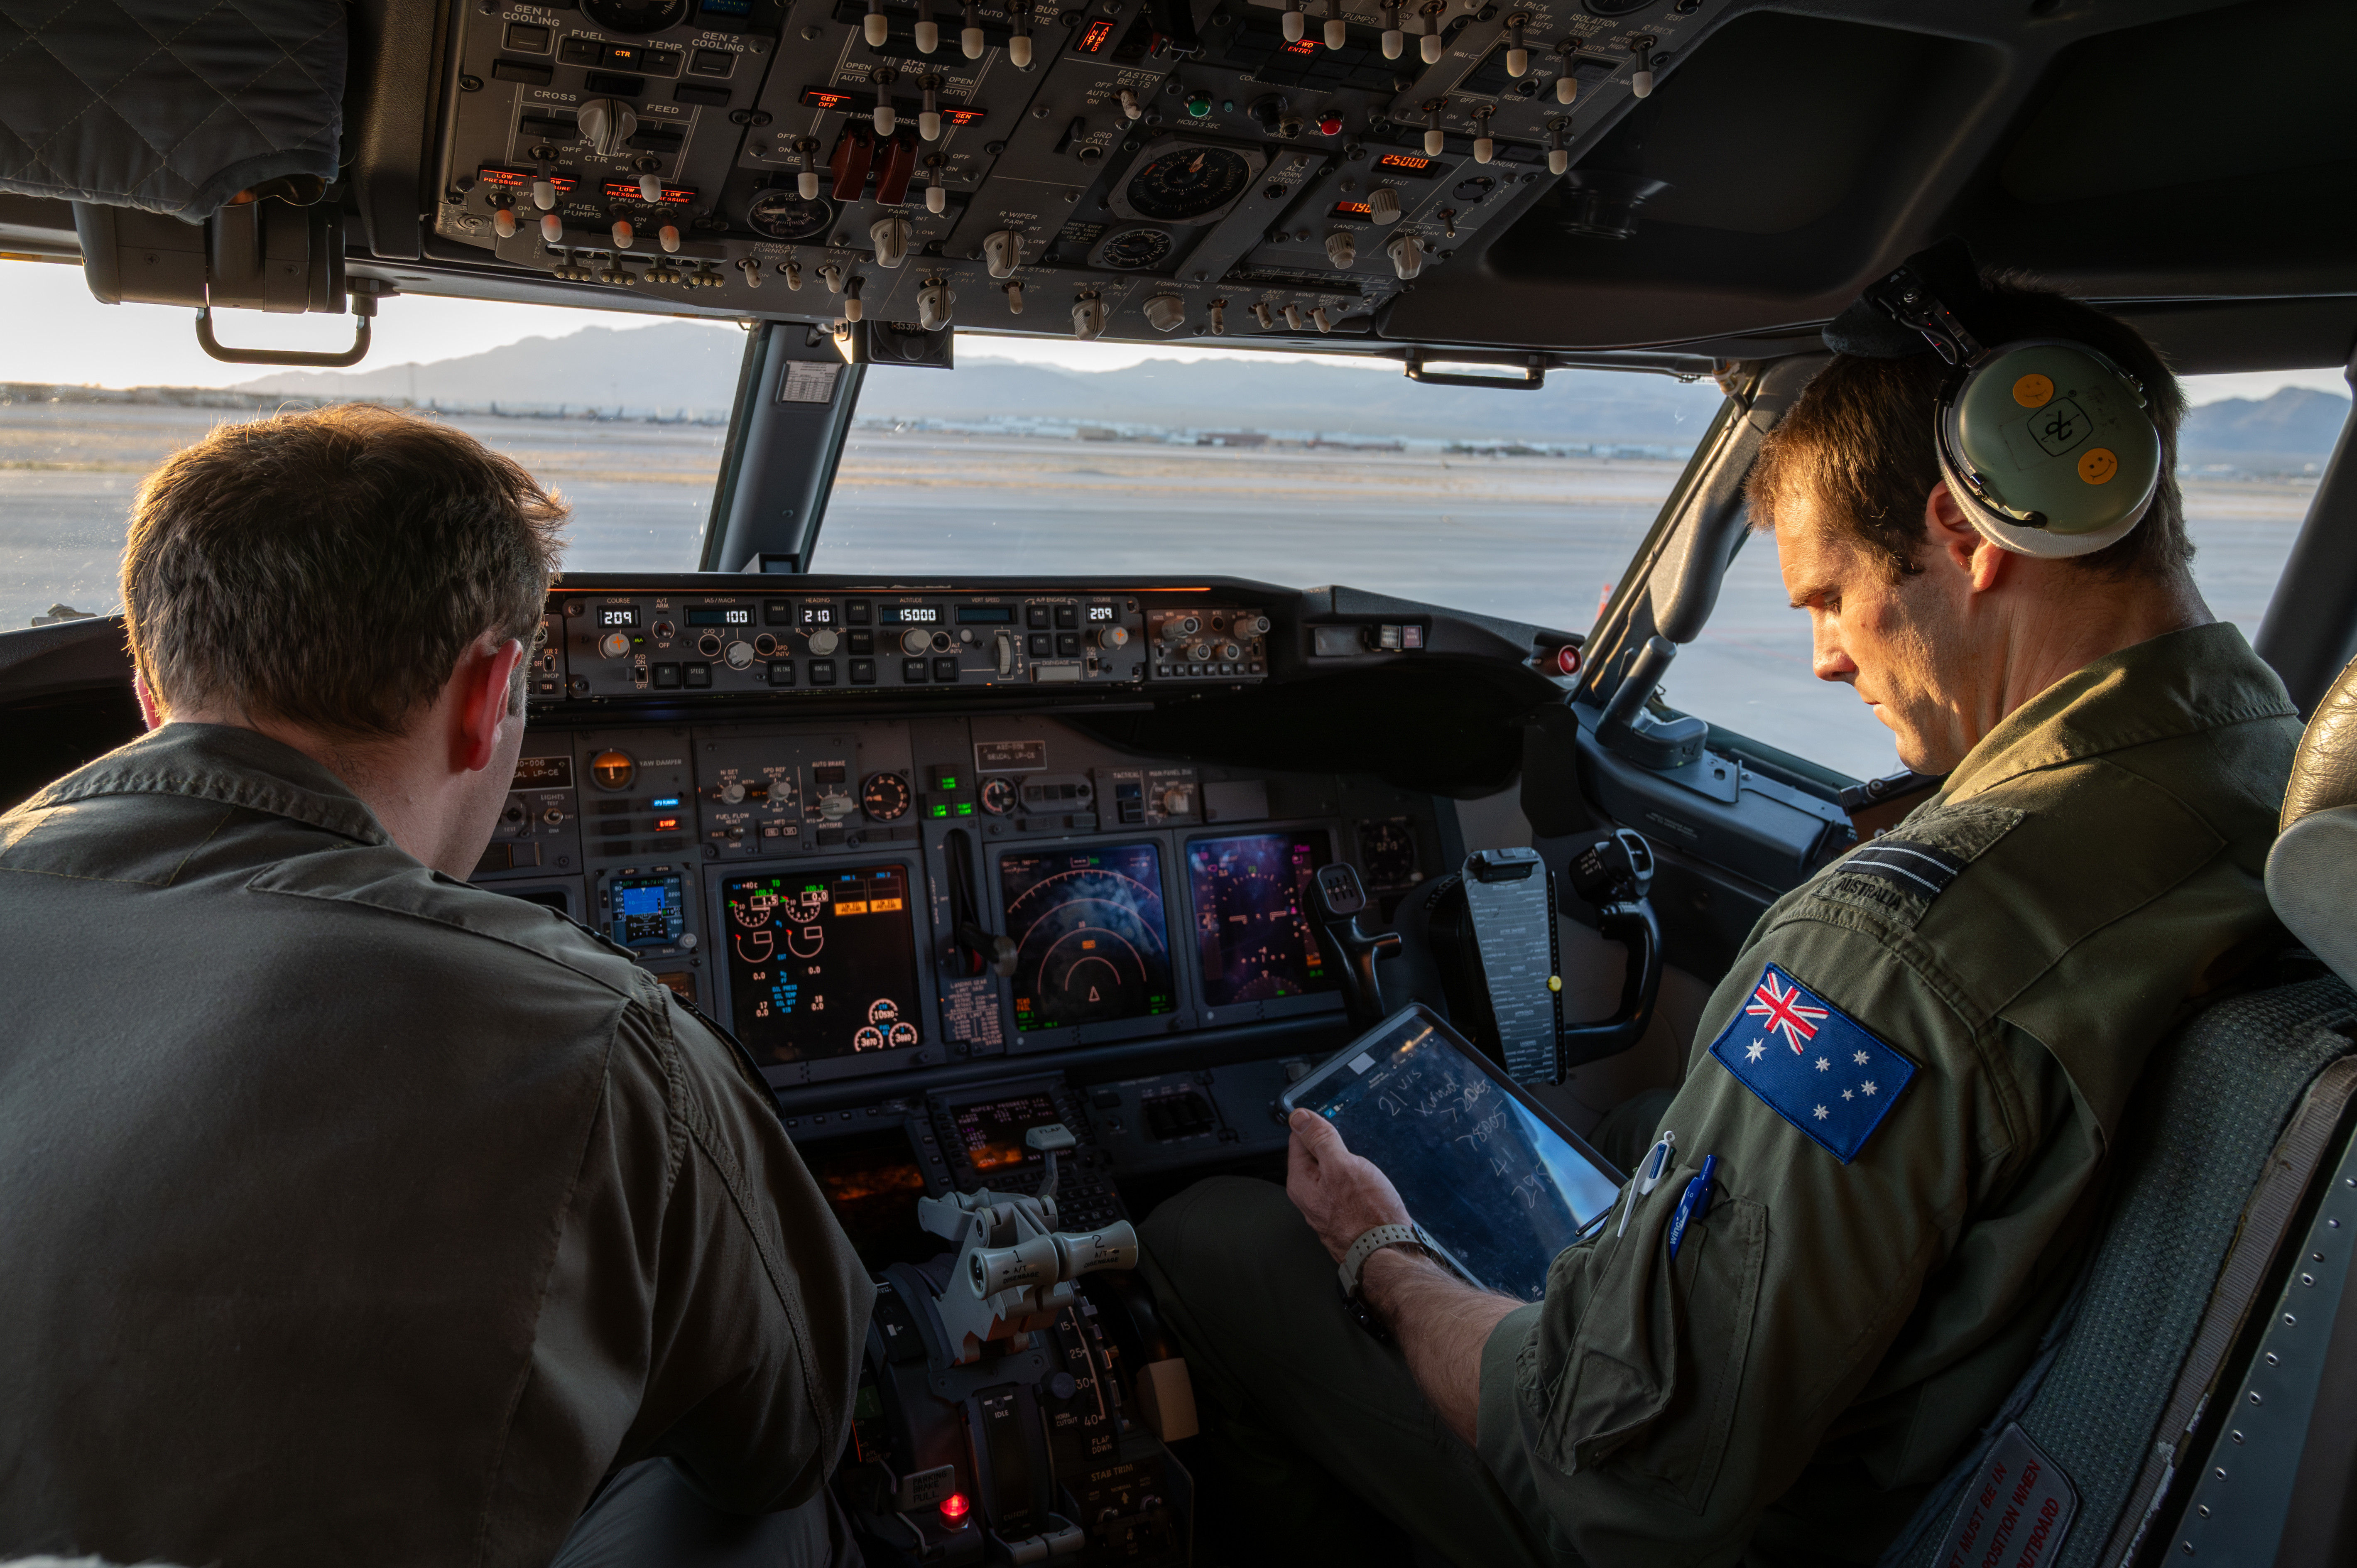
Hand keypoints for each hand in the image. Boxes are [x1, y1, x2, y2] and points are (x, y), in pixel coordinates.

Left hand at [1286, 1109, 1412, 1263]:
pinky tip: (1369, 1185)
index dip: (1315, 1126)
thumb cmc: (1366, 1214)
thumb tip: (1299, 1117)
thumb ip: (1319, 1139)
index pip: (1298, 1140)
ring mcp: (1326, 1210)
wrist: (1388, 1252)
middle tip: (1353, 1147)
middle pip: (1315, 1157)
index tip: (1332, 1122)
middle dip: (1333, 1147)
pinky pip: (1344, 1190)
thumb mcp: (1342, 1165)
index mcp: (1300, 1182)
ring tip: (1364, 1168)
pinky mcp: (1344, 1217)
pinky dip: (1355, 1182)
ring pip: (1332, 1175)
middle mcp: (1308, 1198)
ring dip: (1346, 1165)